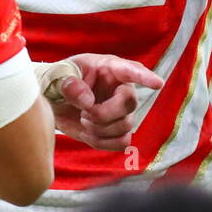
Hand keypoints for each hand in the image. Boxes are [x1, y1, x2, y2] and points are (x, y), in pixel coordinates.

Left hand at [49, 54, 163, 150]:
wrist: (53, 101)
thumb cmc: (58, 81)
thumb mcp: (58, 76)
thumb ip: (70, 84)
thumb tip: (89, 102)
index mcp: (109, 68)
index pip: (131, 70)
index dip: (145, 77)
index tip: (158, 83)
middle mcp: (121, 88)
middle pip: (129, 104)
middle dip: (104, 114)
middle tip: (83, 112)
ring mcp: (122, 111)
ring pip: (125, 127)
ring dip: (99, 129)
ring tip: (83, 119)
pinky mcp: (117, 130)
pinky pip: (121, 143)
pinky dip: (102, 142)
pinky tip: (89, 133)